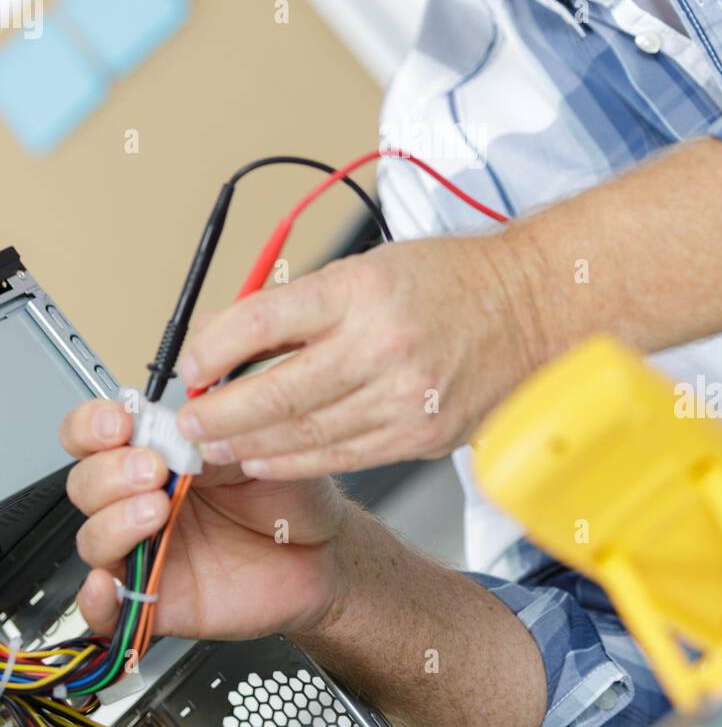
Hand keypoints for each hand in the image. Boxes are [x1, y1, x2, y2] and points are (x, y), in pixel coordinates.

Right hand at [61, 398, 347, 641]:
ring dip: (112, 523)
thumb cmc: (290, 498)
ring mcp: (146, 551)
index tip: (120, 425)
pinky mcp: (156, 600)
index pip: (96, 435)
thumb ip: (214, 437)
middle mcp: (142, 500)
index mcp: (160, 455)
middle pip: (85, 484)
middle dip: (109, 473)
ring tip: (158, 512)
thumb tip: (178, 426)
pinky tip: (109, 583)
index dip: (93, 426)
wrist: (324, 555)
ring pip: (92, 539)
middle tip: (153, 470)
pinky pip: (106, 610)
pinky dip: (97, 600)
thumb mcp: (258, 448)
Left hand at [173, 231, 542, 478]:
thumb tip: (226, 336)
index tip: (191, 362)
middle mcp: (381, 345)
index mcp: (362, 289)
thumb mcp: (367, 266)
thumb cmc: (450, 280)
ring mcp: (404, 397)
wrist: (531, 308)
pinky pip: (342, 455)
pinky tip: (264, 457)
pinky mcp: (420, 434)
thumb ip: (300, 305)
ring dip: (246, 443)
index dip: (212, 349)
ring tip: (212, 445)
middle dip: (217, 413)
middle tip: (185, 422)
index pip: (262, 322)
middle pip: (274, 390)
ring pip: (303, 433)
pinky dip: (294, 460)